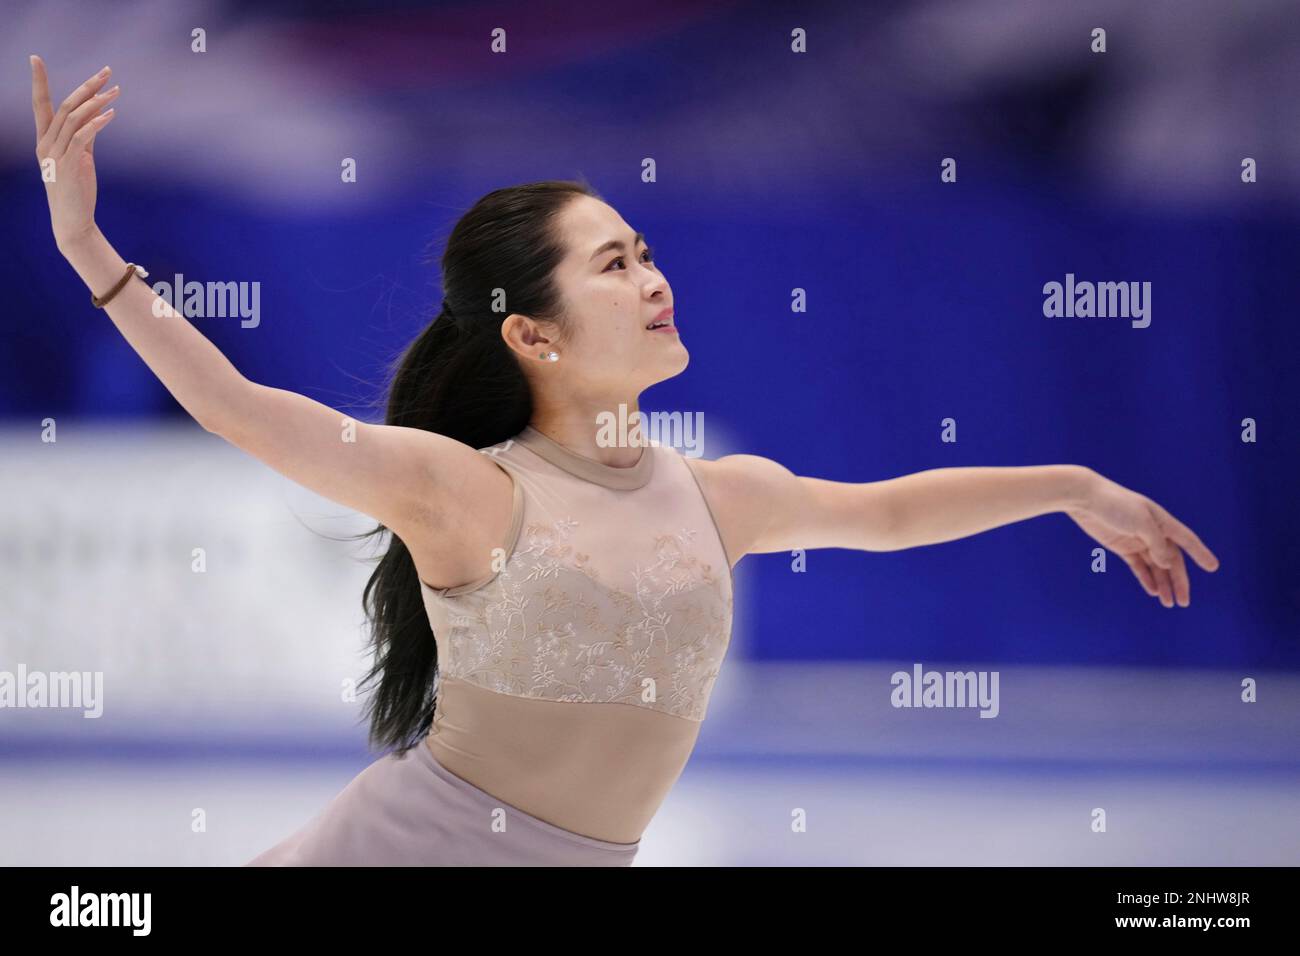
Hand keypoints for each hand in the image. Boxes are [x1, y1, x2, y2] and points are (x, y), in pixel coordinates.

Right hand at [30, 56, 119, 252]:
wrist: (72, 220)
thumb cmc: (76, 189)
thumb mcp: (79, 158)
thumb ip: (84, 137)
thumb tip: (96, 116)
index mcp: (44, 140)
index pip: (40, 104)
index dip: (38, 81)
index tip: (35, 59)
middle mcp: (46, 144)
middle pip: (64, 106)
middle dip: (86, 86)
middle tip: (106, 71)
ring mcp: (56, 154)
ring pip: (73, 118)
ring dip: (96, 102)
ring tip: (116, 91)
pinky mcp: (69, 165)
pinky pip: (82, 137)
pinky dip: (96, 123)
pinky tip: (111, 114)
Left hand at [1065, 471, 1219, 607]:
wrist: (1085, 498)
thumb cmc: (1116, 505)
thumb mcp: (1141, 522)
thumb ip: (1156, 543)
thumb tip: (1167, 564)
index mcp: (1162, 522)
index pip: (1186, 540)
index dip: (1200, 553)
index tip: (1213, 568)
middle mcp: (1153, 532)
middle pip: (1172, 560)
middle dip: (1179, 581)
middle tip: (1184, 602)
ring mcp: (1138, 540)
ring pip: (1156, 567)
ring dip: (1163, 584)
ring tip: (1169, 603)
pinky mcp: (1122, 547)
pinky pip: (1139, 566)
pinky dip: (1146, 579)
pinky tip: (1154, 592)